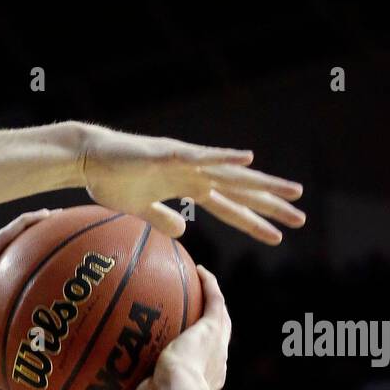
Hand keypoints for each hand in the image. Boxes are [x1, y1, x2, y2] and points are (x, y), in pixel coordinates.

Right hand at [0, 208, 55, 389]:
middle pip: (15, 254)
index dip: (34, 271)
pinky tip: (47, 216)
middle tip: (65, 237)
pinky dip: (25, 224)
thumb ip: (10, 370)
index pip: (12, 280)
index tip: (59, 269)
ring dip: (36, 225)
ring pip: (12, 238)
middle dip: (38, 243)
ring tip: (61, 217)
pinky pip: (6, 237)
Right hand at [82, 126, 304, 244]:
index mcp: (189, 187)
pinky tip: (247, 158)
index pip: (229, 206)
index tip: (278, 234)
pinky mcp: (169, 154)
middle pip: (240, 190)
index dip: (254, 220)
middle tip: (301, 217)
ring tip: (292, 191)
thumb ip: (163, 219)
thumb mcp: (139, 210)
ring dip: (262, 182)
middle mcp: (195, 172)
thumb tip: (184, 233)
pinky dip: (224, 157)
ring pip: (231, 174)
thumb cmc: (110, 180)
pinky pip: (201, 157)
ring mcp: (185, 162)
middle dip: (271, 204)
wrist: (88, 158)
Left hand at [95, 265, 228, 389]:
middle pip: (207, 342)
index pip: (194, 369)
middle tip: (182, 315)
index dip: (186, 359)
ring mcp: (216, 345)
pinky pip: (215, 299)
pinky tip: (197, 270)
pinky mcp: (214, 328)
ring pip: (217, 318)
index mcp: (198, 385)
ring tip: (196, 282)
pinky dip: (209, 284)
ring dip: (209, 300)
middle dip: (198, 329)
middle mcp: (212, 364)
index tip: (171, 352)